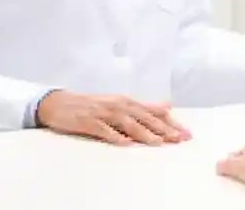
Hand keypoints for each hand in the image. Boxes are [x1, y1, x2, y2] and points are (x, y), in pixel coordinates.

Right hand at [36, 90, 191, 145]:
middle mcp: (118, 105)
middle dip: (163, 129)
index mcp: (127, 102)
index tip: (185, 133)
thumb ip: (143, 107)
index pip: (154, 112)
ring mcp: (103, 113)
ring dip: (144, 133)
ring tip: (157, 143)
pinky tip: (125, 143)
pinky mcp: (89, 122)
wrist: (59, 103)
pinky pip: (104, 130)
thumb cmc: (91, 105)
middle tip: (179, 138)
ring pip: (127, 123)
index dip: (171, 122)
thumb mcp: (119, 103)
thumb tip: (167, 106)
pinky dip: (115, 136)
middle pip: (145, 118)